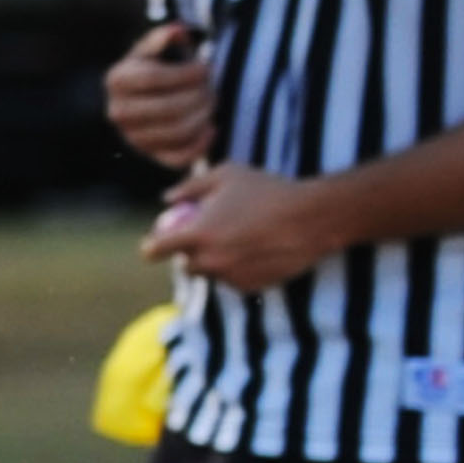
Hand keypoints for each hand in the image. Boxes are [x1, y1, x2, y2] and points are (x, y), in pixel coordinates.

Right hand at [106, 23, 215, 168]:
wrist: (148, 97)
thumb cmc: (158, 66)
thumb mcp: (156, 48)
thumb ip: (164, 37)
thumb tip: (178, 31)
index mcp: (117, 80)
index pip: (153, 79)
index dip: (186, 74)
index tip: (205, 68)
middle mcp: (118, 112)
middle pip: (167, 109)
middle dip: (199, 96)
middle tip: (212, 87)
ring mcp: (133, 137)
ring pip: (176, 133)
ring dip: (203, 116)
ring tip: (212, 102)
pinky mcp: (151, 155)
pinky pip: (179, 158)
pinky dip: (201, 144)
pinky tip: (212, 128)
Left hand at [143, 159, 333, 293]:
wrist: (311, 218)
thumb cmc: (268, 190)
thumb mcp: (227, 175)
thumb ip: (191, 186)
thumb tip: (167, 199)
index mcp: (197, 234)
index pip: (155, 250)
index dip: (152, 246)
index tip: (155, 244)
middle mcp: (209, 261)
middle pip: (185, 264)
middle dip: (191, 252)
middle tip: (210, 235)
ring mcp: (228, 277)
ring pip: (210, 273)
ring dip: (215, 260)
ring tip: (240, 237)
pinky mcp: (248, 287)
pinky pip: (233, 280)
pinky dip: (237, 269)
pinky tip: (256, 249)